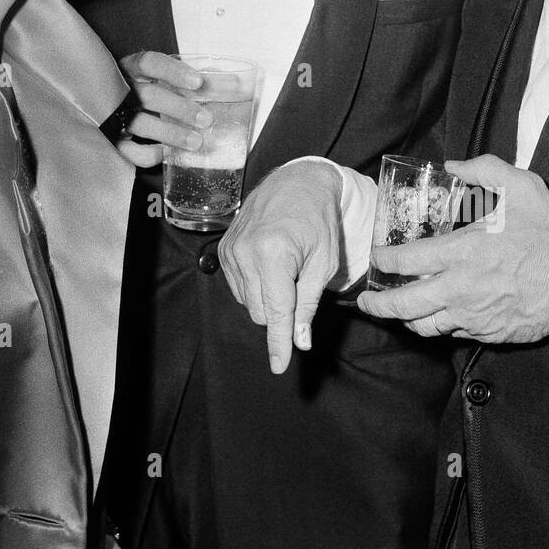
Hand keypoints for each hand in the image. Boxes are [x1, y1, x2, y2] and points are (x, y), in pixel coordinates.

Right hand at [114, 50, 211, 167]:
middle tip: (206, 119)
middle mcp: (120, 88)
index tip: (198, 82)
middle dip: (180, 108)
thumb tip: (235, 86)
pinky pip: (127, 150)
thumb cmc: (145, 87)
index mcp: (132, 67)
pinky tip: (165, 153)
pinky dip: (146, 154)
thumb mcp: (159, 76)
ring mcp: (112, 114)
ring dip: (170, 133)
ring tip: (196, 142)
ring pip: (139, 124)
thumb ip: (187, 79)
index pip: (149, 63)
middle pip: (149, 96)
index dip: (173, 72)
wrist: (104, 99)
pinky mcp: (111, 137)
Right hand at [219, 160, 344, 374]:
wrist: (296, 181)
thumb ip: (308, 303)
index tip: (279, 367)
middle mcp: (245, 253)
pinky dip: (256, 286)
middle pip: (261, 312)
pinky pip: (238, 287)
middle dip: (282, 312)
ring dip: (269, 298)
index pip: (276, 312)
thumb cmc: (317, 219)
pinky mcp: (224, 249)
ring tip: (286, 268)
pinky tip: (271, 264)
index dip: (280, 343)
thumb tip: (299, 340)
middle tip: (300, 285)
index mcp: (274, 255)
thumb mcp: (324, 262)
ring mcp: (230, 251)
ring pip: (248, 302)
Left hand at [356, 154, 548, 344]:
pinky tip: (433, 318)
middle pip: (404, 304)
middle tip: (366, 301)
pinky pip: (451, 333)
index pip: (406, 261)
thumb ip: (484, 170)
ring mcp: (472, 315)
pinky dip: (436, 327)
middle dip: (378, 304)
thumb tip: (454, 165)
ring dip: (405, 319)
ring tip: (395, 312)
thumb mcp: (521, 188)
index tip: (377, 256)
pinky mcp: (487, 333)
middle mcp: (459, 288)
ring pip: (424, 326)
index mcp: (461, 253)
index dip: (384, 260)